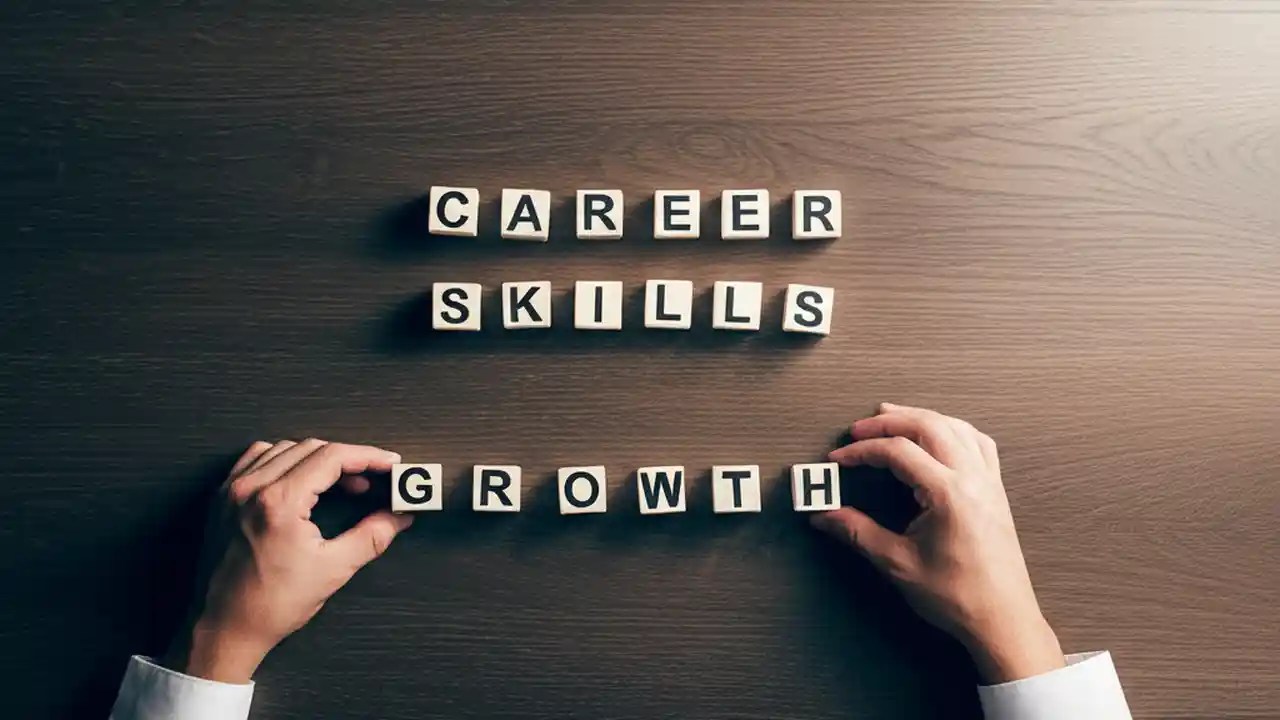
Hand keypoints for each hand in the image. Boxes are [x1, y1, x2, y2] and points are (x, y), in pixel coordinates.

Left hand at [165, 439, 413, 682]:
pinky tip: (299, 478)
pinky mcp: (222, 499)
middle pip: (311, 448)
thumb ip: (372, 536)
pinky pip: (256, 459)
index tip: (389, 463)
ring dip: (316, 457)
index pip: (332, 457)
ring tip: (339, 481)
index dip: (368, 456)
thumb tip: (399, 517)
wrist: (224, 628)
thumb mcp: (332, 570)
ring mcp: (232, 491)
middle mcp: (251, 488)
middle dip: (347, 459)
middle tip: (372, 479)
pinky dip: (283, 460)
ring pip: (284, 448)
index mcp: (279, 502)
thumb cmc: (269, 605)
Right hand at [811, 403, 1064, 683]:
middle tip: (859, 429)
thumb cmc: (958, 597)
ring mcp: (988, 483)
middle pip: (928, 426)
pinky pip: (979, 443)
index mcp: (949, 494)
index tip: (839, 459)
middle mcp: (973, 480)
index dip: (862, 451)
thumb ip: (857, 533)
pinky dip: (954, 429)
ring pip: (955, 427)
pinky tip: (940, 433)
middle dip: (889, 422)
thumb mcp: (898, 564)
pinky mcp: (995, 492)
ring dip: (921, 417)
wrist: (1001, 619)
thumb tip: (825, 517)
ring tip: (892, 416)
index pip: (899, 452)